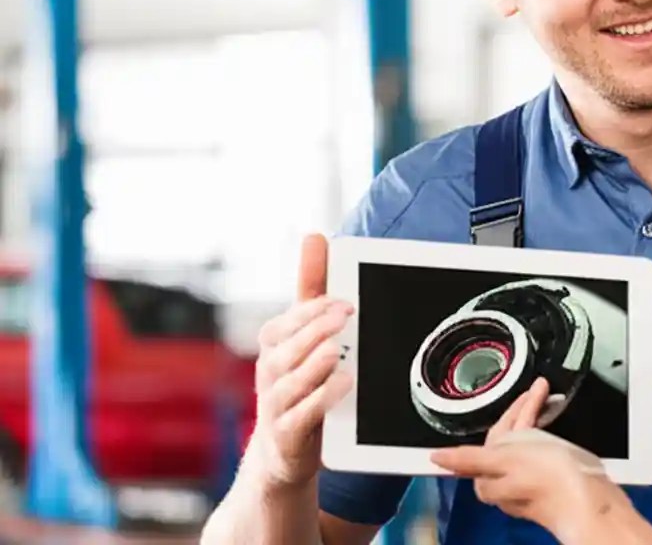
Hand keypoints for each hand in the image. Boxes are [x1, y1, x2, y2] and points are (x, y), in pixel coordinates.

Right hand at [249, 233, 353, 490]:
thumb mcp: (305, 335)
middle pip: (287, 347)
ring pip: (292, 380)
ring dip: (315, 363)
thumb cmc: (299, 383)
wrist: (283, 450)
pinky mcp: (288, 433)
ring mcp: (277, 403)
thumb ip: (312, 291)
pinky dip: (322, 399)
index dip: (314, 309)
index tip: (344, 299)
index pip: (289, 320)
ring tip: (337, 350)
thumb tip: (315, 236)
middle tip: (346, 313)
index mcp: (275, 343)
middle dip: (315, 329)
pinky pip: (302, 415)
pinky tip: (344, 384)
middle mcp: (271, 370)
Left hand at [430, 379, 627, 541]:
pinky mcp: (551, 482)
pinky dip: (549, 432)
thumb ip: (467, 458)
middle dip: (523, 412)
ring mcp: (529, 482)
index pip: (493, 436)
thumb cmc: (545, 478)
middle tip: (538, 390)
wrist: (586, 498)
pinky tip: (557, 425)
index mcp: (488, 476)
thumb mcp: (501, 459)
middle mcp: (506, 482)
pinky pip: (544, 450)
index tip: (524, 391)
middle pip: (510, 438)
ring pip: (528, 442)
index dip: (509, 411)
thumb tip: (436, 458)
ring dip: (536, 419)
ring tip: (547, 398)